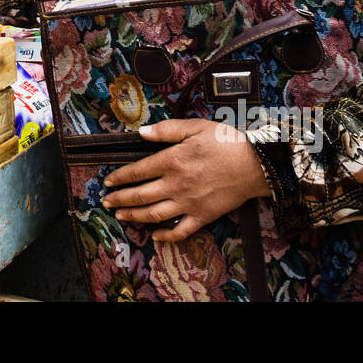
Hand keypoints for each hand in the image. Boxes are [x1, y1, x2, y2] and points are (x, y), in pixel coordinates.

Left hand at [101, 118, 271, 241]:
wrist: (256, 165)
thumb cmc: (227, 143)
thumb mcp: (195, 127)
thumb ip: (166, 130)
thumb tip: (141, 132)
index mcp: (171, 161)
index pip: (137, 172)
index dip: (119, 178)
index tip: (108, 182)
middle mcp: (175, 185)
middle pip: (139, 196)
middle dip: (119, 200)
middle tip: (106, 202)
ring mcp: (188, 203)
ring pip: (153, 214)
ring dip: (134, 217)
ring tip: (121, 216)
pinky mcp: (202, 216)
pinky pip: (180, 231)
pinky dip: (165, 236)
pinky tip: (155, 236)